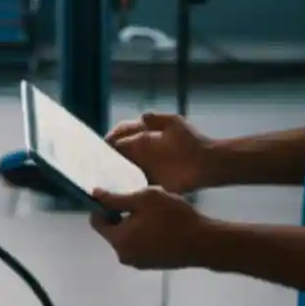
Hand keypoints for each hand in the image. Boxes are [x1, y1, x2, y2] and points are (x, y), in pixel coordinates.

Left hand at [88, 188, 210, 269]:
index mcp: (118, 240)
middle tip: (140, 202)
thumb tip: (95, 195)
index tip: (118, 195)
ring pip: (127, 238)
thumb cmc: (173, 217)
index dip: (103, 206)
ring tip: (153, 213)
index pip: (96, 221)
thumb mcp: (144, 199)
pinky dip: (144, 235)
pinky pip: (139, 246)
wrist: (204, 243)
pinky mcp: (152, 265)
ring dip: (134, 225)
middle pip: (112, 230)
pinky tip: (162, 225)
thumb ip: (116, 198)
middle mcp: (124, 255)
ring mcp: (138, 263)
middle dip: (120, 215)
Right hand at [105, 113, 219, 192]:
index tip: (101, 145)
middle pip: (117, 152)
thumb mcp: (175, 123)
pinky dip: (126, 186)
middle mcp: (140, 150)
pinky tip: (120, 188)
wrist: (207, 163)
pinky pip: (134, 184)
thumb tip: (141, 117)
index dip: (111, 138)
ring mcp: (145, 166)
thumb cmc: (191, 141)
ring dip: (113, 172)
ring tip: (103, 177)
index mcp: (143, 134)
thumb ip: (157, 119)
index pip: (120, 134)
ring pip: (122, 169)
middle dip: (106, 156)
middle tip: (97, 163)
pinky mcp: (151, 181)